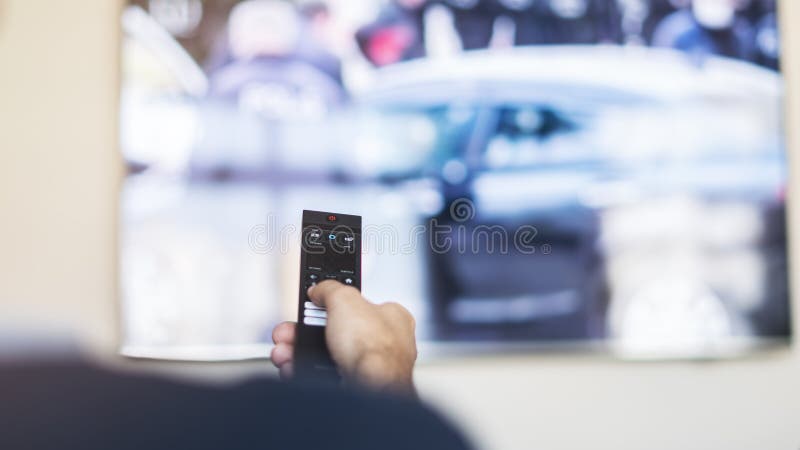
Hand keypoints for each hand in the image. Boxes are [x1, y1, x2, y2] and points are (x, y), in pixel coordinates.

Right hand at [271, 280, 416, 393]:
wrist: (372, 391)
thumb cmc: (374, 348)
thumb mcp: (345, 299)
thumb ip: (330, 288)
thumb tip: (319, 289)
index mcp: (392, 317)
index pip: (357, 304)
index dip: (331, 302)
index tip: (312, 303)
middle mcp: (384, 342)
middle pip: (335, 330)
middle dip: (305, 331)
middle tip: (289, 331)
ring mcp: (370, 367)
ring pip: (326, 354)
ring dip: (299, 351)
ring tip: (284, 351)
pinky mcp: (355, 385)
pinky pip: (324, 375)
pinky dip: (306, 371)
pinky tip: (293, 367)